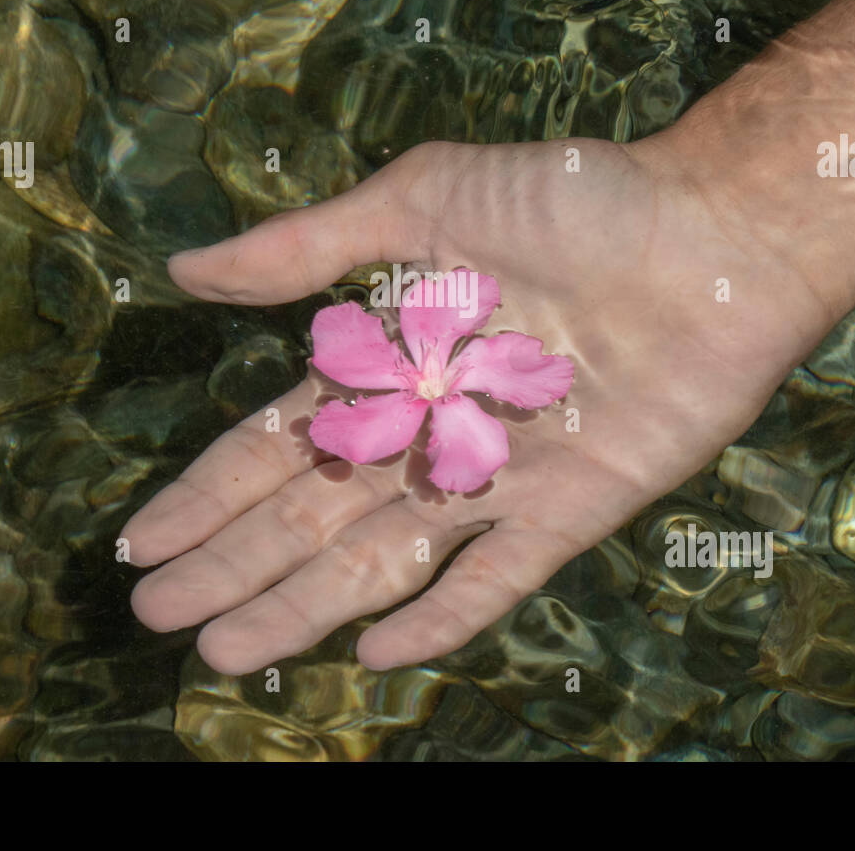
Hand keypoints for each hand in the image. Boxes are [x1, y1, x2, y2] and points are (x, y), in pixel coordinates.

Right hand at [121, 133, 844, 672]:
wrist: (711, 232)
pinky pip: (498, 579)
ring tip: (228, 653)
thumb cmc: (572, 199)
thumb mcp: (424, 201)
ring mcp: (498, 478)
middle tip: (157, 617)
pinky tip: (377, 655)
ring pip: (382, 560)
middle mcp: (429, 432)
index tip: (143, 541)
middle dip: (233, 566)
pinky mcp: (571, 511)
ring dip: (305, 606)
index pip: (275, 446)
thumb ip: (308, 246)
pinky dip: (443, 617)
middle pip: (311, 516)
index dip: (209, 495)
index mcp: (387, 366)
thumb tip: (184, 267)